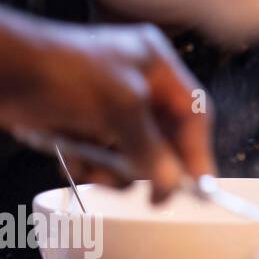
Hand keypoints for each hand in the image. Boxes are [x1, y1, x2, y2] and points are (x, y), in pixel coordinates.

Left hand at [0, 12, 214, 200]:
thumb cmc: (60, 69)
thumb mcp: (120, 106)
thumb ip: (150, 147)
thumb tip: (171, 182)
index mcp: (155, 64)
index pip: (193, 111)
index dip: (198, 149)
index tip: (198, 186)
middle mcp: (135, 82)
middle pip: (162, 135)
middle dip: (149, 163)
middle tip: (152, 194)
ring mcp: (104, 103)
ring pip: (128, 151)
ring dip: (113, 169)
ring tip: (95, 169)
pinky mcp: (76, 122)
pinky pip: (97, 155)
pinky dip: (86, 165)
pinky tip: (70, 160)